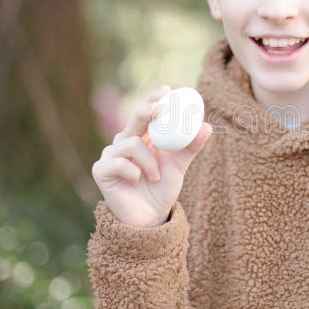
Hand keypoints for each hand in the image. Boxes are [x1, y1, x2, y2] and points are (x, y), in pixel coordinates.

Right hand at [91, 85, 212, 227]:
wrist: (149, 217)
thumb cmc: (162, 189)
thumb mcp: (179, 166)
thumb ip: (190, 147)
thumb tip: (207, 126)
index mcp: (142, 136)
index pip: (146, 112)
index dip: (153, 98)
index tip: (166, 90)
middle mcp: (124, 141)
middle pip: (134, 120)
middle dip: (146, 111)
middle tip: (159, 109)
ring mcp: (110, 155)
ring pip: (131, 143)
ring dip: (149, 161)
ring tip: (155, 176)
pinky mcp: (101, 170)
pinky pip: (119, 163)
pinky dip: (134, 172)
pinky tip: (137, 182)